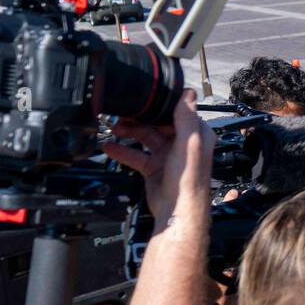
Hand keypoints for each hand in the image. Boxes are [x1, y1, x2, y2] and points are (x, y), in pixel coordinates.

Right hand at [103, 89, 211, 229]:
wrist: (177, 211)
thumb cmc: (188, 180)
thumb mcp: (188, 144)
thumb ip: (186, 119)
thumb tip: (188, 93)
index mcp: (195, 135)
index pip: (177, 113)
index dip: (159, 106)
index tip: (142, 100)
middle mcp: (182, 144)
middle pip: (157, 124)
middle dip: (139, 118)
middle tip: (120, 112)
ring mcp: (167, 156)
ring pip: (144, 137)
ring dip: (128, 131)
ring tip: (112, 126)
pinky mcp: (154, 168)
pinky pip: (136, 155)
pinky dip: (122, 150)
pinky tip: (109, 146)